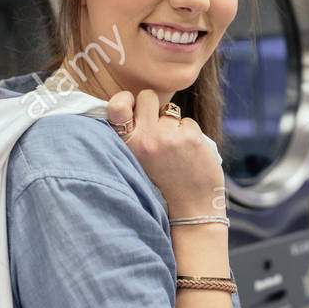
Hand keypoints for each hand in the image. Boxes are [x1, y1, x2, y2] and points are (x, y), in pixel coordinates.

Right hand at [106, 89, 224, 217]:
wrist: (190, 211)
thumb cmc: (162, 186)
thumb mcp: (137, 163)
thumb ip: (134, 138)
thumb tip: (135, 108)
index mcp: (127, 146)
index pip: (116, 107)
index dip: (124, 99)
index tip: (131, 105)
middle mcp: (144, 139)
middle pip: (146, 96)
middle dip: (154, 106)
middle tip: (160, 127)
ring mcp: (167, 136)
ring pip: (171, 111)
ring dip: (175, 126)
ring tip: (176, 151)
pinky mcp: (190, 137)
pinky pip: (189, 122)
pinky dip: (191, 135)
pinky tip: (190, 155)